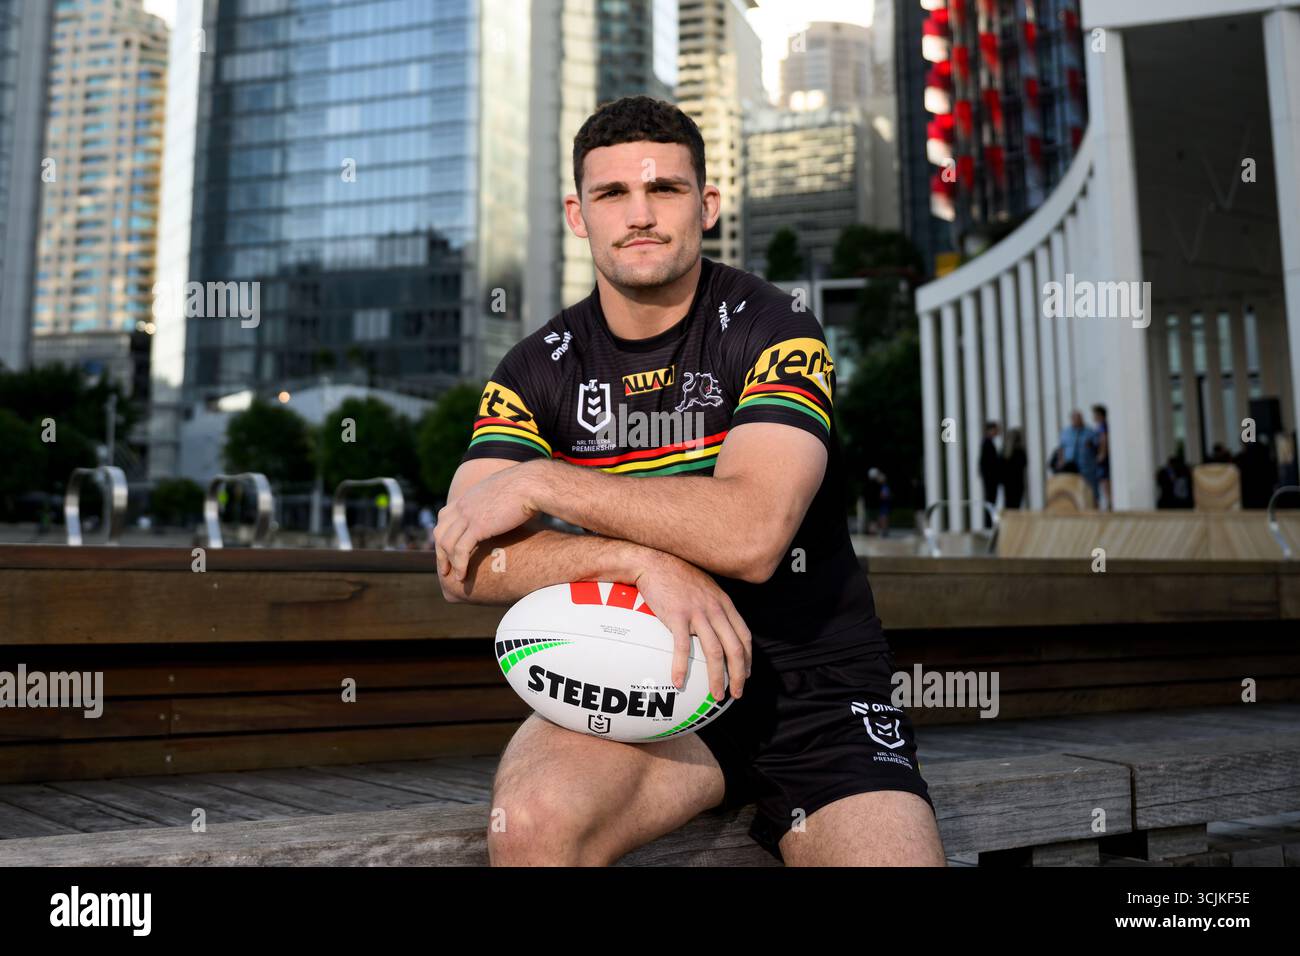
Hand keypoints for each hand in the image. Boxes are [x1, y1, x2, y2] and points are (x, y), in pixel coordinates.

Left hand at [435, 460, 544, 581]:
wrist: (532, 483)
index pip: (444, 516)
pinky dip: (459, 565)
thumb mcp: (503, 491)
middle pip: (441, 531)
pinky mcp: (478, 526)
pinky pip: (461, 550)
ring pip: (447, 542)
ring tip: (454, 577)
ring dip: (448, 562)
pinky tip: (462, 577)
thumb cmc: (527, 487)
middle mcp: (464, 505)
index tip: (447, 549)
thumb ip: (496, 500)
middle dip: (440, 552)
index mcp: (469, 496)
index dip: (443, 533)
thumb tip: (504, 507)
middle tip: (445, 568)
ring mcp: (468, 515)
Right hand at [633, 551, 751, 700]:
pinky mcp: (677, 616)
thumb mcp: (703, 587)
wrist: (654, 561)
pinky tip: (678, 682)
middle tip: (736, 694)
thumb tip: (713, 626)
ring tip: (716, 696)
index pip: (744, 635)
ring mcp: (698, 612)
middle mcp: (715, 609)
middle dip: (739, 675)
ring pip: (715, 651)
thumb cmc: (675, 575)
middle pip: (735, 647)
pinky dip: (682, 667)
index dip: (748, 658)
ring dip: (717, 678)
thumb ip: (712, 605)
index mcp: (724, 603)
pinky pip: (683, 647)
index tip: (746, 675)